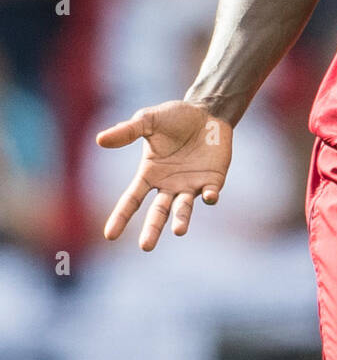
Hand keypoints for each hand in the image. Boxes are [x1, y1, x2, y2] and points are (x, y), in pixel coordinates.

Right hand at [96, 101, 232, 250]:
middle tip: (146, 246)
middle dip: (152, 229)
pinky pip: (211, 193)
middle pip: (158, 213)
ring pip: (183, 208)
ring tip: (179, 231)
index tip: (110, 235)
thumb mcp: (148, 120)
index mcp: (149, 174)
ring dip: (181, 219)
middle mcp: (168, 185)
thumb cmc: (175, 117)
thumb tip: (100, 140)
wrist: (207, 112)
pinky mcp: (213, 181)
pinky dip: (210, 196)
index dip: (121, 217)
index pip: (132, 200)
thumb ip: (127, 131)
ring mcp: (190, 185)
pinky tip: (210, 196)